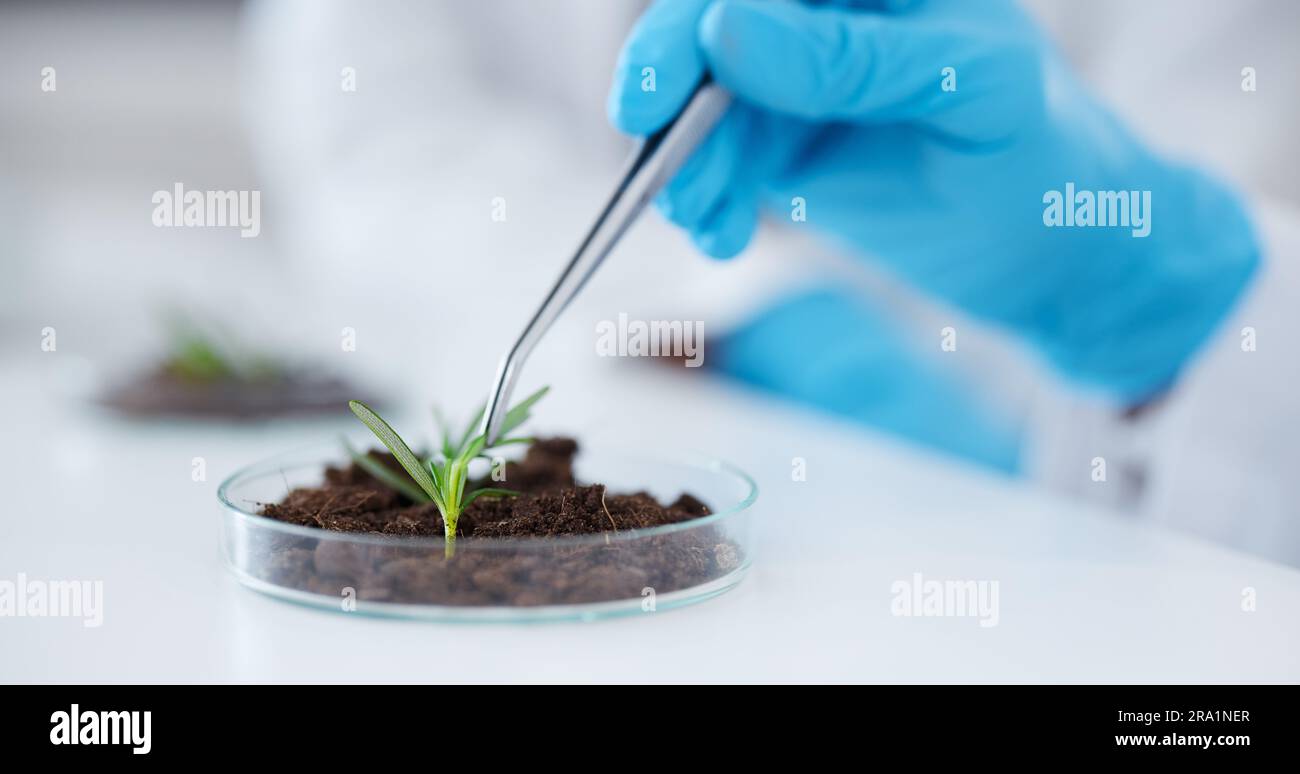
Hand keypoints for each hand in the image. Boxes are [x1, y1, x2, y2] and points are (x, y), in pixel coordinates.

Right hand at [608, 0, 1258, 401]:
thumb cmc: (1041, 155)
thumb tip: (723, 29)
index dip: (686, 27)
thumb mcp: (965, 93)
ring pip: (702, 112)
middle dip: (668, 103)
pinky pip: (717, 167)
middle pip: (708, 39)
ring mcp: (798, 88)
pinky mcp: (783, 152)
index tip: (653, 92)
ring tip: (704, 220)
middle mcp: (825, 23)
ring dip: (686, 169)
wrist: (1058, 257)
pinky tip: (723, 236)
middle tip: (654, 169)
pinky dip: (705, 203)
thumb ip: (851, 59)